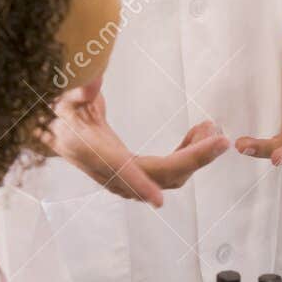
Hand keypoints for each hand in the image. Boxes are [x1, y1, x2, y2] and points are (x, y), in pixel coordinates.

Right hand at [47, 84, 228, 206]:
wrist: (60, 136)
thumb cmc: (63, 117)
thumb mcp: (64, 100)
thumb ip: (79, 92)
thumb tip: (93, 81)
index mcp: (94, 154)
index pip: (118, 172)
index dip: (138, 185)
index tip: (158, 200)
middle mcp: (113, 174)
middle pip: (160, 175)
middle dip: (194, 159)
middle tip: (221, 139)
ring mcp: (128, 179)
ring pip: (170, 177)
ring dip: (195, 156)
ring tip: (210, 128)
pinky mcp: (139, 176)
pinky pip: (170, 172)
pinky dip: (188, 155)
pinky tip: (196, 134)